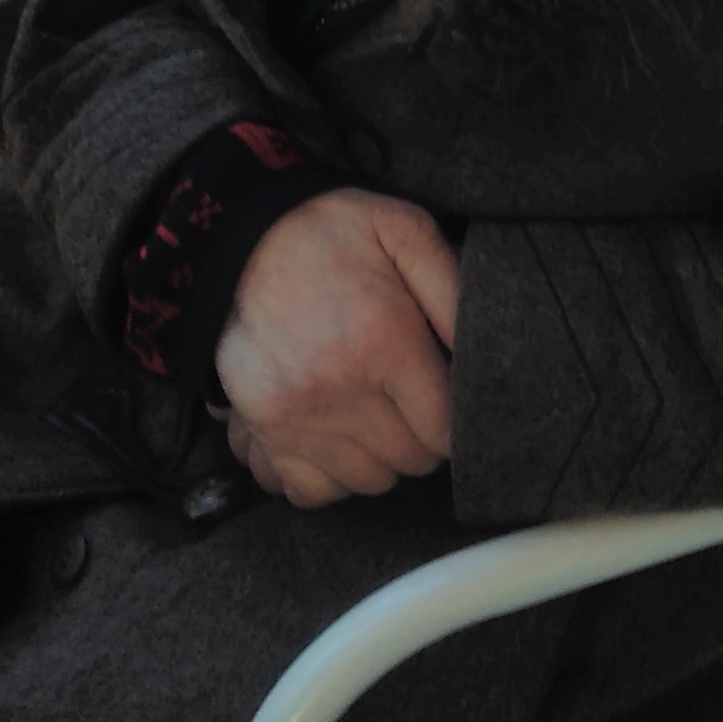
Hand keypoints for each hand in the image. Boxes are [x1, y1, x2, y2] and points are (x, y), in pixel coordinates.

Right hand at [213, 191, 457, 508]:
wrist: (237, 236)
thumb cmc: (332, 234)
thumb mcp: (406, 231)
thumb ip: (453, 289)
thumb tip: (485, 354)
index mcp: (383, 341)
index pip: (443, 432)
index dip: (455, 423)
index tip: (445, 399)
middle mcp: (337, 389)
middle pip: (409, 461)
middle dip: (422, 438)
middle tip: (413, 402)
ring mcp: (294, 415)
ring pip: (365, 481)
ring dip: (381, 458)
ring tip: (376, 415)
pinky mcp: (262, 427)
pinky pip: (307, 490)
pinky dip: (328, 477)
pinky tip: (336, 440)